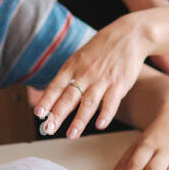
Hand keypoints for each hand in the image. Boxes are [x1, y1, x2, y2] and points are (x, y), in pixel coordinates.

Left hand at [34, 14, 149, 137]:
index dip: (46, 100)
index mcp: (73, 66)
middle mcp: (86, 74)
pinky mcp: (119, 83)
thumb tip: (53, 95)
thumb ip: (69, 75)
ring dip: (79, 120)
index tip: (38, 113)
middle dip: (58, 115)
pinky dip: (105, 114)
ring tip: (72, 134)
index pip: (56, 86)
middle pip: (69, 97)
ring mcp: (103, 79)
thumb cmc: (103, 47)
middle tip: (49, 129)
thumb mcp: (80, 56)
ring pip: (89, 103)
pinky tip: (99, 125)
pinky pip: (111, 102)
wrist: (130, 34)